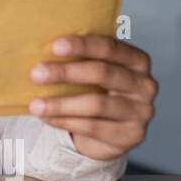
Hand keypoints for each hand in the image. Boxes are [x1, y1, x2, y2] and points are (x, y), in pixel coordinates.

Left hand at [28, 34, 157, 161]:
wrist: (110, 133)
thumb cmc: (98, 92)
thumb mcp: (94, 72)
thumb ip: (80, 60)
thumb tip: (37, 50)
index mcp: (137, 61)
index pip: (110, 48)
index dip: (83, 45)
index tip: (55, 46)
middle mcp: (145, 85)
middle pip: (103, 73)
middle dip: (66, 73)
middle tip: (36, 74)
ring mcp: (141, 112)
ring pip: (96, 104)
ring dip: (60, 104)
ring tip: (35, 105)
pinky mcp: (132, 135)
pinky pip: (93, 127)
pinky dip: (65, 121)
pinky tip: (46, 118)